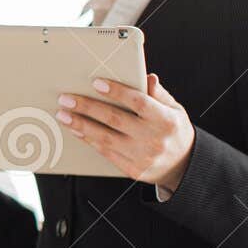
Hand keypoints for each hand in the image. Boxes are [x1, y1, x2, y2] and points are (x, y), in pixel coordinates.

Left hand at [55, 73, 194, 193]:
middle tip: (66, 99)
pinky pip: (106, 153)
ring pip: (106, 138)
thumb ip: (159, 94)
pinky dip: (89, 140)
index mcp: (166, 120)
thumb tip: (147, 77)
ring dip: (81, 125)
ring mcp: (143, 156)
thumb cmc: (174, 131)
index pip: (138, 102)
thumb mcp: (174, 109)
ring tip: (63, 114)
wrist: (184, 166)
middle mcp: (154, 139)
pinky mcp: (133, 170)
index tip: (96, 83)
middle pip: (115, 119)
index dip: (117, 92)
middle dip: (87, 107)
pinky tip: (76, 130)